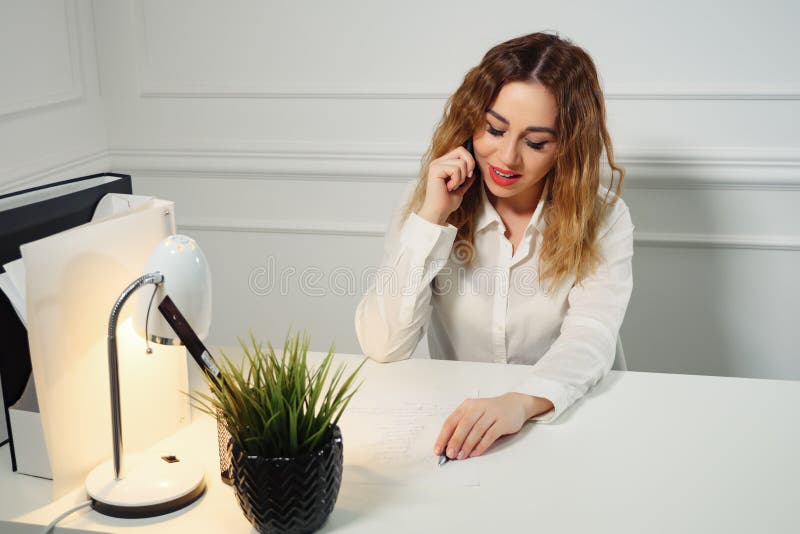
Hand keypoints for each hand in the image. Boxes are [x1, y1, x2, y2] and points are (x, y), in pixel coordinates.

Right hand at [416, 146, 476, 225]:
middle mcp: (438, 162)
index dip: (469, 161)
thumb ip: (465, 179)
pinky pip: (455, 169)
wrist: (439, 212)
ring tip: (453, 186)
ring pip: (460, 162)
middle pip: (461, 150)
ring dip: (461, 177)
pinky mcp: (435, 169)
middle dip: (469, 165)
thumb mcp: (461, 188)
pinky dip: (456, 180)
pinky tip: (449, 187)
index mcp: (443, 164)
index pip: (461, 151)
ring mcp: (436, 165)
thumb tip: (473, 172)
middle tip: (465, 178)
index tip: (468, 176)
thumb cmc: (446, 202)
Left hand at [433, 393, 552, 459]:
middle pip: (463, 425)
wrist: (514, 405)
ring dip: (467, 445)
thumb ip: (462, 427)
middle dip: (455, 441)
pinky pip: (490, 435)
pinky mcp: (503, 421)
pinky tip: (475, 453)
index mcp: (467, 405)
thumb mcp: (474, 414)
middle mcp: (478, 407)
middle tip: (450, 454)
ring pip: (476, 430)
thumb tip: (449, 446)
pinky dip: (481, 445)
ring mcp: (491, 413)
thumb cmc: (490, 413)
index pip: (451, 421)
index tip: (438, 450)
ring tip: (461, 456)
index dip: (443, 436)